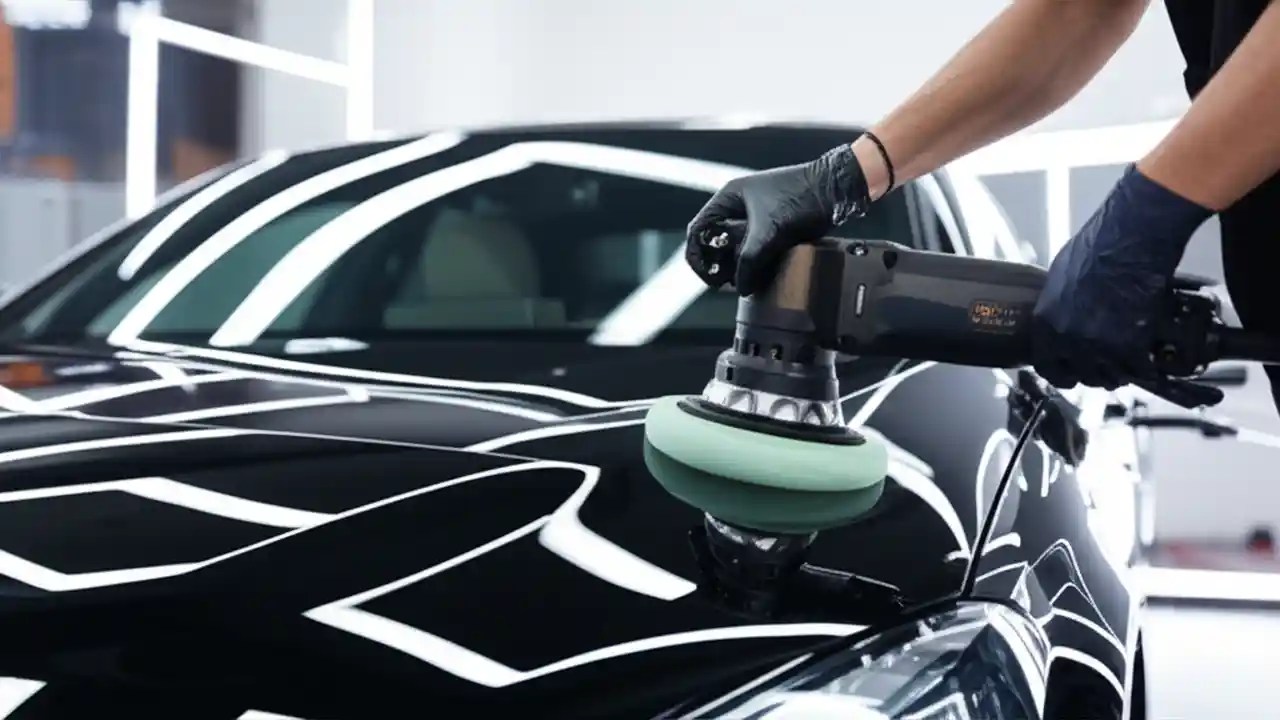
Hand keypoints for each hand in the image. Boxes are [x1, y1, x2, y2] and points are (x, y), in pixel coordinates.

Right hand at [685, 144, 869, 295]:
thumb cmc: (802, 195)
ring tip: (743, 280)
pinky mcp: (771, 228)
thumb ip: (749, 259)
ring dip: (735, 266)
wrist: (836, 191)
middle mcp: (738, 207)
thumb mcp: (769, 229)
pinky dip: (752, 264)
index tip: (708, 275)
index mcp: (729, 197)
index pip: (698, 229)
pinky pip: (753, 251)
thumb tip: (741, 286)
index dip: (698, 255)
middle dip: (717, 263)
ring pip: (734, 248)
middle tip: (725, 281)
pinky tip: (757, 275)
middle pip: (714, 242)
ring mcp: (755, 218)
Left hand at [1032, 164, 1211, 391]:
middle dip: (1091, 374)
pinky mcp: (1131, 345)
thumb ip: (1057, 306)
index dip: (1059, 372)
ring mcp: (1099, 345)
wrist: (1132, 239)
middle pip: (1079, 374)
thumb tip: (1060, 315)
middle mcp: (1068, 339)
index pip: (1045, 364)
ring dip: (1118, 374)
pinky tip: (1145, 362)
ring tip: (1125, 368)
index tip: (1068, 375)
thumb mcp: (1059, 277)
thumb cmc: (1096, 247)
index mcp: (1046, 321)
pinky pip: (1137, 369)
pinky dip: (1143, 368)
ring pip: (1109, 377)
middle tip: (1103, 369)